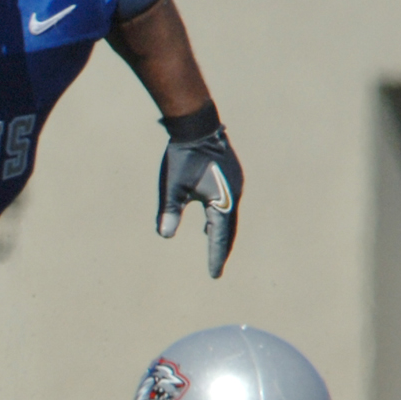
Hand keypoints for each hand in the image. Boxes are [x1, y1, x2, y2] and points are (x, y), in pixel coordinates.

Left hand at [156, 110, 240, 277]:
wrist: (197, 124)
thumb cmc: (183, 156)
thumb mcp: (173, 187)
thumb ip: (170, 212)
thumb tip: (165, 235)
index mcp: (222, 201)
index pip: (219, 237)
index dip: (215, 256)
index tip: (214, 274)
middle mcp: (234, 195)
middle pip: (228, 229)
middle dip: (221, 248)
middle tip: (216, 268)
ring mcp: (236, 183)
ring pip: (229, 214)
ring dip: (221, 231)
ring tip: (213, 246)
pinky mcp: (232, 174)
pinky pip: (228, 201)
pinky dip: (221, 215)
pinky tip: (211, 218)